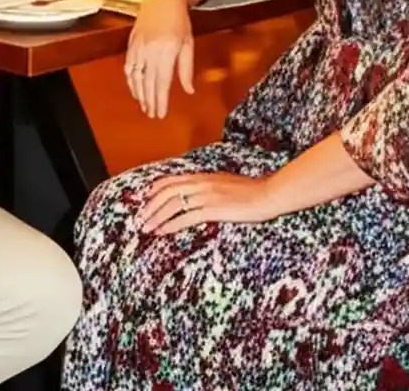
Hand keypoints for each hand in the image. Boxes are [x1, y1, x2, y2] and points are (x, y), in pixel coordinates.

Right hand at [125, 0, 195, 118]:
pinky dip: (130, 81)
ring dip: (139, 93)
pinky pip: (129, 67)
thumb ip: (186, 68)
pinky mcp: (132, 43)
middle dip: (150, 101)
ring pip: (136, 77)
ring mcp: (138, 47)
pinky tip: (135, 89)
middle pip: (148, 82)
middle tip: (152, 115)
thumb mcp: (188, 43)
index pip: (162, 82)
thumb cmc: (179, 20)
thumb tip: (188, 90)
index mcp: (167, 50)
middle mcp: (150, 50)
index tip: (161, 113)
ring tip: (144, 106)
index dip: (160, 100)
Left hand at [139, 172, 282, 232]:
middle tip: (140, 218)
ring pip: (172, 205)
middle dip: (150, 206)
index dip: (155, 188)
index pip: (172, 180)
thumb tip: (199, 194)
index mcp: (203, 176)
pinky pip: (185, 217)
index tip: (145, 197)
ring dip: (155, 217)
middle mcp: (200, 183)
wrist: (268, 194)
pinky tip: (162, 232)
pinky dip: (170, 225)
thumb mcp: (225, 183)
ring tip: (146, 227)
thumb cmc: (251, 191)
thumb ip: (209, 186)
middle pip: (166, 192)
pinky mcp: (212, 209)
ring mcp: (205, 195)